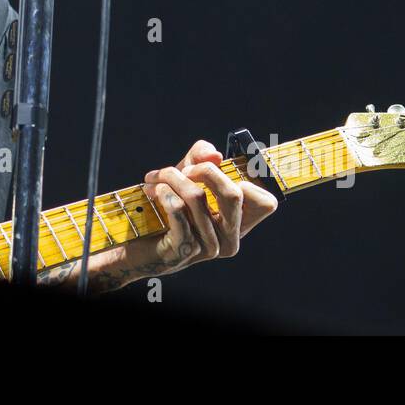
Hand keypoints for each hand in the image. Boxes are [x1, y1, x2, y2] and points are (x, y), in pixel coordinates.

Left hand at [92, 139, 278, 290]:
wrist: (138, 241)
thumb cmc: (168, 208)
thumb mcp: (187, 177)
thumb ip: (201, 157)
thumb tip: (214, 154)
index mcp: (239, 224)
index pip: (266, 203)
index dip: (248, 180)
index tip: (220, 170)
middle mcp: (230, 239)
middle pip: (234, 194)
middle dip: (206, 170)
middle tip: (183, 170)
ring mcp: (208, 248)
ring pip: (197, 197)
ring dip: (172, 177)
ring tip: (156, 178)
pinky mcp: (184, 250)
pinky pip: (177, 210)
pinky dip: (164, 192)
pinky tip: (154, 191)